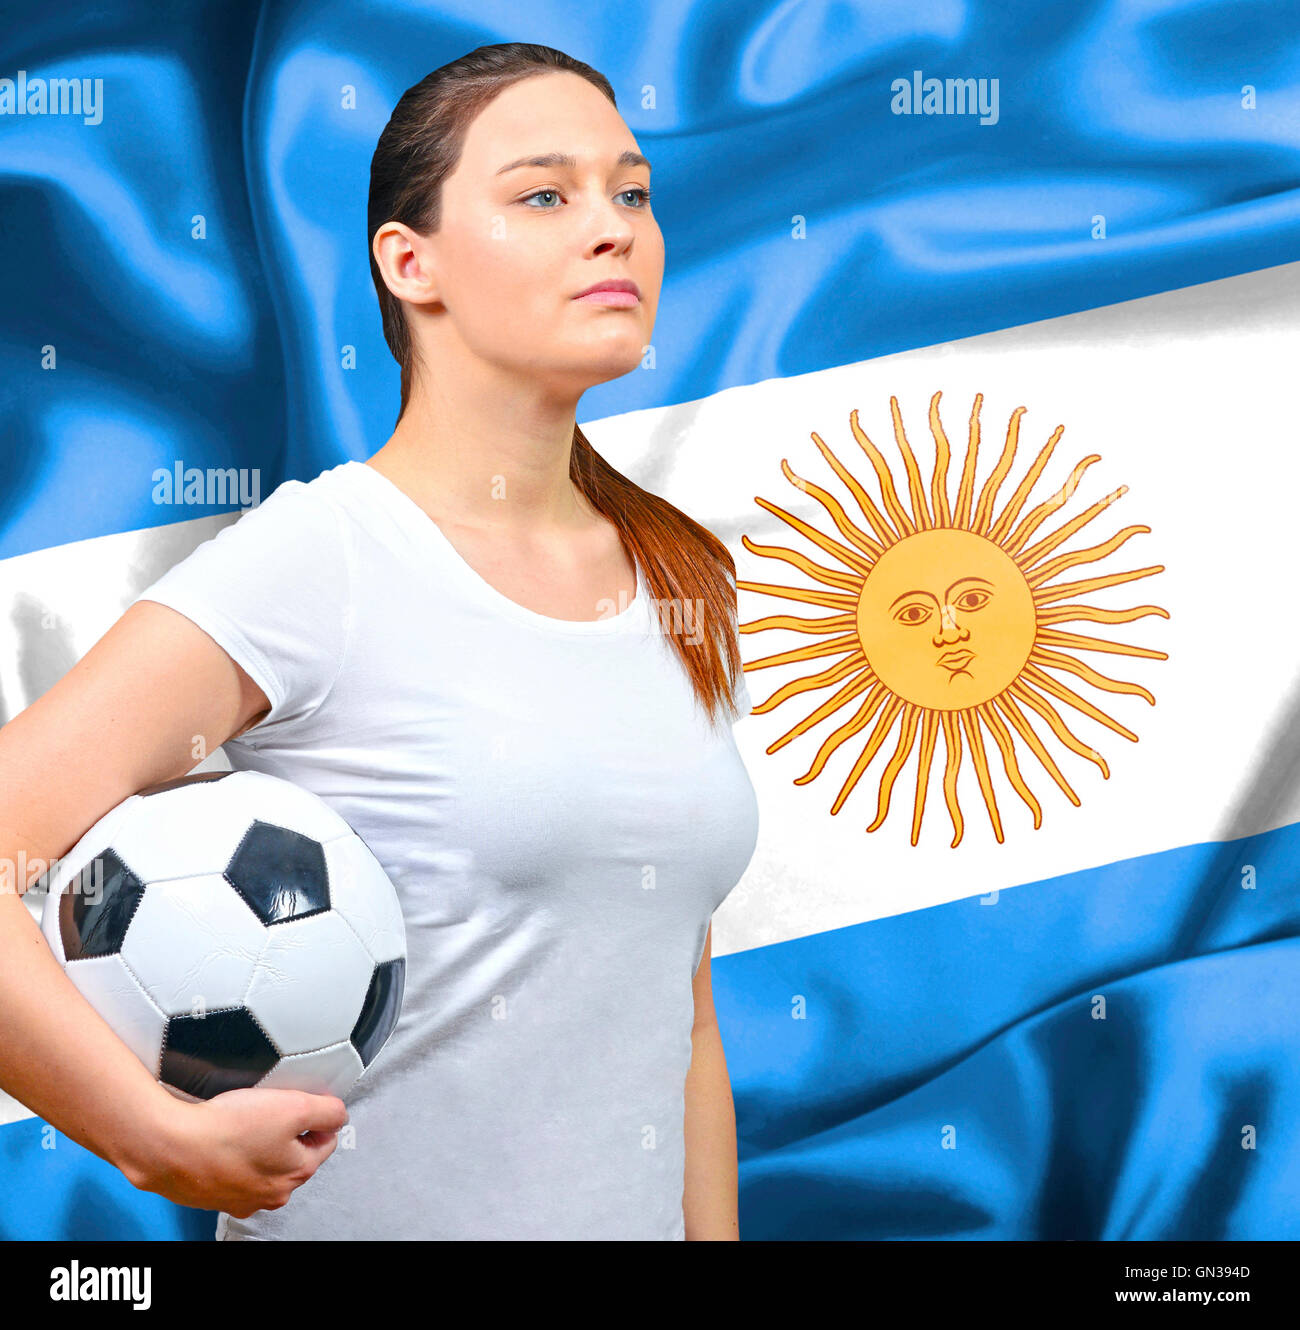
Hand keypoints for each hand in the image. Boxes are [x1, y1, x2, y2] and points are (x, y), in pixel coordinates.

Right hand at [121, 1086, 348, 1218]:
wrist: (171, 1147)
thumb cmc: (231, 1128)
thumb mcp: (294, 1107)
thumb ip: (327, 1111)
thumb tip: (339, 1115)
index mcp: (297, 1174)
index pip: (325, 1142)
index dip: (317, 1117)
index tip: (299, 1102)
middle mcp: (272, 1195)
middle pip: (294, 1155)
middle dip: (287, 1132)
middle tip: (267, 1110)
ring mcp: (240, 1199)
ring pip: (264, 1165)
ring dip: (259, 1145)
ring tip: (242, 1123)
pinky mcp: (213, 1195)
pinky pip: (234, 1171)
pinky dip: (232, 1156)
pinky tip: (222, 1139)